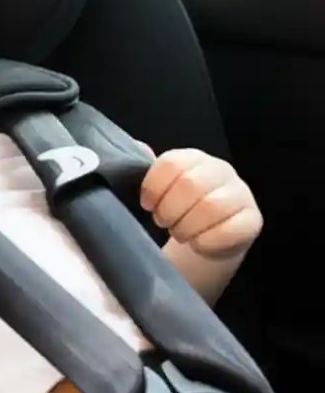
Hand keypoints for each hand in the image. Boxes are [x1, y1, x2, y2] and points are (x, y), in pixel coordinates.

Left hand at [140, 148, 261, 258]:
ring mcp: (241, 194)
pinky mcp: (252, 221)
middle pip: (189, 184)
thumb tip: (140, 149)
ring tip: (180, 234)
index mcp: (193, 159)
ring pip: (211, 207)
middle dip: (169, 211)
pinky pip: (229, 231)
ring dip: (186, 227)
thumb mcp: (159, 189)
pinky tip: (198, 243)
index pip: (171, 163)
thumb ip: (147, 170)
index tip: (147, 205)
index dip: (153, 189)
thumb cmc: (178, 210)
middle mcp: (221, 170)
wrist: (206, 238)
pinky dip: (205, 242)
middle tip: (164, 223)